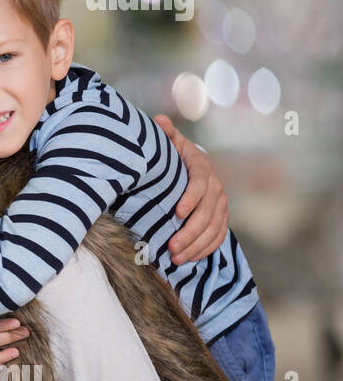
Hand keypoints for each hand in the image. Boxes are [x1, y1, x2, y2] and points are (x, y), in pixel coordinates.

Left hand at [154, 115, 229, 263]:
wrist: (184, 164)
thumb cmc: (169, 155)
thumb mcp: (167, 143)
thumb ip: (164, 135)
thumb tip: (159, 120)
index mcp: (201, 166)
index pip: (200, 183)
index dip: (191, 198)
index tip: (177, 213)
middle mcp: (215, 186)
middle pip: (208, 212)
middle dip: (190, 231)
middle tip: (171, 247)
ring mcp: (220, 203)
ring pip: (214, 228)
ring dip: (196, 245)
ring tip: (175, 258)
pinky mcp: (220, 217)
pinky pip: (218, 236)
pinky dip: (205, 249)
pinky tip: (189, 260)